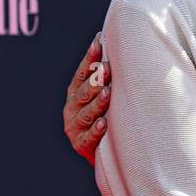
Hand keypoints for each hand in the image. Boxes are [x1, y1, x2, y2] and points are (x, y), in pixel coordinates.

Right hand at [63, 34, 110, 166]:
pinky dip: (95, 130)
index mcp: (76, 92)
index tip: (99, 42)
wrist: (110, 153)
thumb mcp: (107, 96)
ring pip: (85, 113)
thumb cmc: (112, 116)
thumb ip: (109, 77)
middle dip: (95, 80)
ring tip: (107, 93)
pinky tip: (103, 123)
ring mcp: (74, 127)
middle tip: (108, 67)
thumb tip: (122, 44)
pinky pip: (88, 138)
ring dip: (97, 103)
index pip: (82, 73)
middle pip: (83, 92)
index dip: (90, 58)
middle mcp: (72, 108)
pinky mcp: (81, 146)